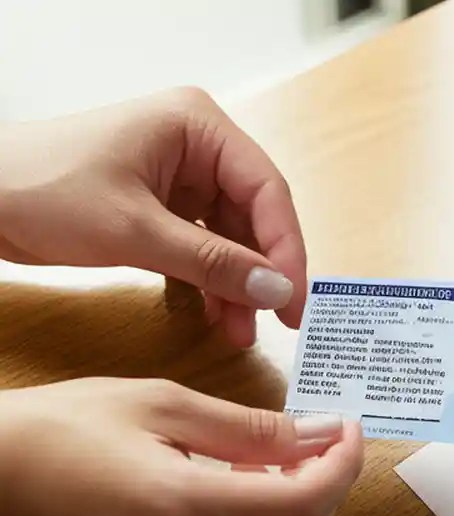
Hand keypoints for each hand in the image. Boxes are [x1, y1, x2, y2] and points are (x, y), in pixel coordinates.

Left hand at [0, 88, 305, 347]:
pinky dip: (210, 280)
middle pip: (254, 214)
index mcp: (198, 126)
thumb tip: (278, 291)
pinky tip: (218, 316)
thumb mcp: (135, 232)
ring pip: (231, 235)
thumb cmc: (41, 191)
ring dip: (238, 284)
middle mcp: (196, 144)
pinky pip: (203, 244)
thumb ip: (214, 262)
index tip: (293, 299)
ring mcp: (179, 173)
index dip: (286, 249)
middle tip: (279, 321)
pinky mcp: (161, 203)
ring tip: (242, 331)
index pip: (267, 190)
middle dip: (262, 272)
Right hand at [0, 378, 362, 515]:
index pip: (301, 506)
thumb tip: (321, 434)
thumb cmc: (68, 424)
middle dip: (326, 495)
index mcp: (179, 509)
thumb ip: (254, 428)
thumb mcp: (166, 404)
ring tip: (283, 468)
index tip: (348, 431)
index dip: (339, 467)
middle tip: (320, 445)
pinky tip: (247, 496)